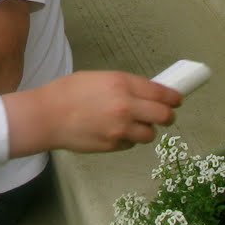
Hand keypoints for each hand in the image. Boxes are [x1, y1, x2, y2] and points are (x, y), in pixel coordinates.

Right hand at [4, 71, 180, 155]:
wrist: (46, 116)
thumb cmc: (68, 93)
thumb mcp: (100, 78)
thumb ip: (125, 86)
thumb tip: (147, 93)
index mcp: (122, 84)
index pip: (161, 93)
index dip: (174, 97)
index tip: (177, 99)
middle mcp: (126, 106)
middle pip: (164, 116)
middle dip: (167, 116)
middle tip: (164, 115)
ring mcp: (120, 129)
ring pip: (149, 134)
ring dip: (145, 129)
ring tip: (131, 124)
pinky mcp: (113, 145)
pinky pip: (130, 144)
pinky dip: (127, 140)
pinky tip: (112, 132)